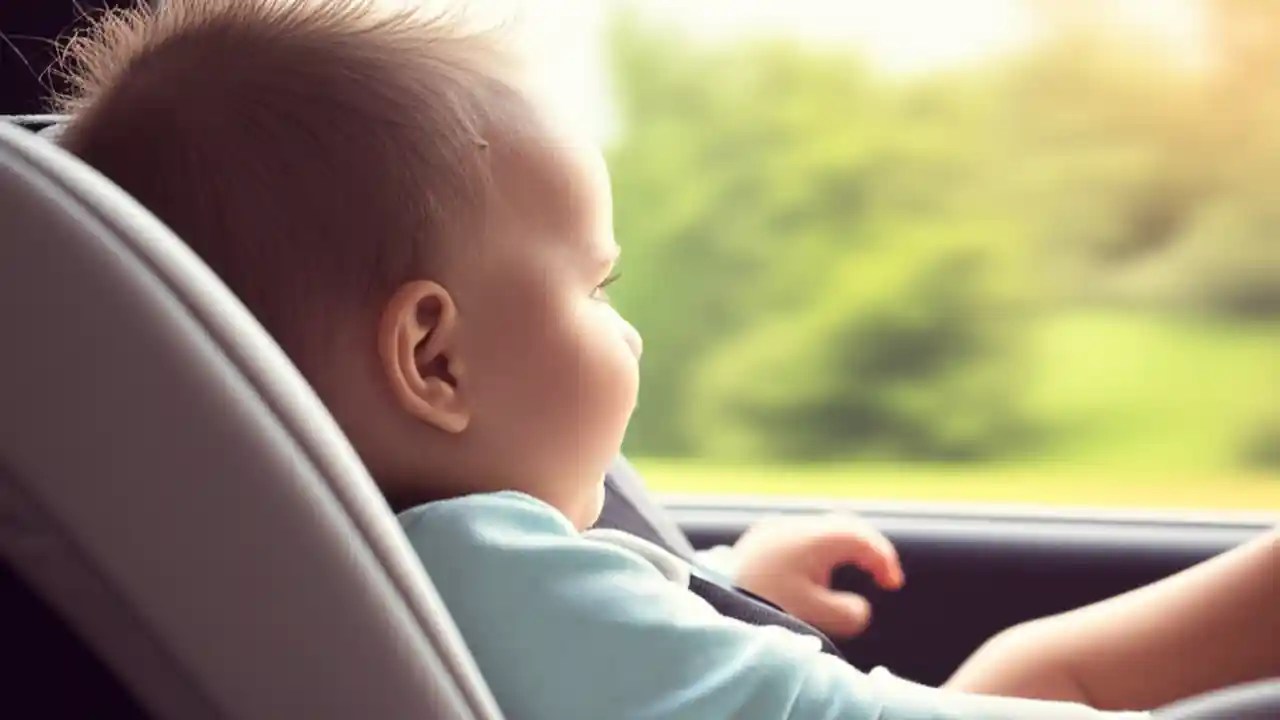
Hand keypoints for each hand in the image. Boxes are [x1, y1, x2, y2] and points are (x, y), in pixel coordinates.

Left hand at [731, 514, 904, 637]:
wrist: (711, 603)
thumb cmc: (763, 608)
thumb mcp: (816, 619)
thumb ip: (849, 614)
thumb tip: (859, 608)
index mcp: (811, 539)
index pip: (860, 538)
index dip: (883, 559)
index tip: (892, 584)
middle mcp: (791, 526)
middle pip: (842, 527)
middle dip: (867, 550)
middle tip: (881, 575)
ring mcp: (772, 530)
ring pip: (819, 530)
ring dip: (840, 549)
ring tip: (852, 573)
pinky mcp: (758, 539)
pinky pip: (798, 536)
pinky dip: (817, 551)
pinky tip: (815, 573)